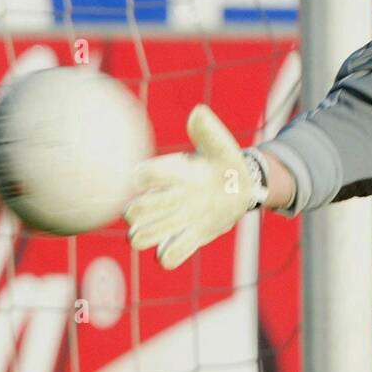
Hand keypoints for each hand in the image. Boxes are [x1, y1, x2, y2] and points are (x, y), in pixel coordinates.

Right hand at [124, 104, 258, 269]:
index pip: (140, 177)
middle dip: (145, 210)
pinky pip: (166, 258)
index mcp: (166, 173)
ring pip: (138, 239)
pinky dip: (174, 253)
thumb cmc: (224, 162)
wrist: (239, 187)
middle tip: (175, 201)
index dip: (146, 178)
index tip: (170, 174)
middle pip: (131, 212)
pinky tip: (190, 238)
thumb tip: (198, 112)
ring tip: (177, 224)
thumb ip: (209, 132)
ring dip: (153, 235)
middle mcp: (161, 199)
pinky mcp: (185, 240)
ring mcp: (171, 223)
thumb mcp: (222, 147)